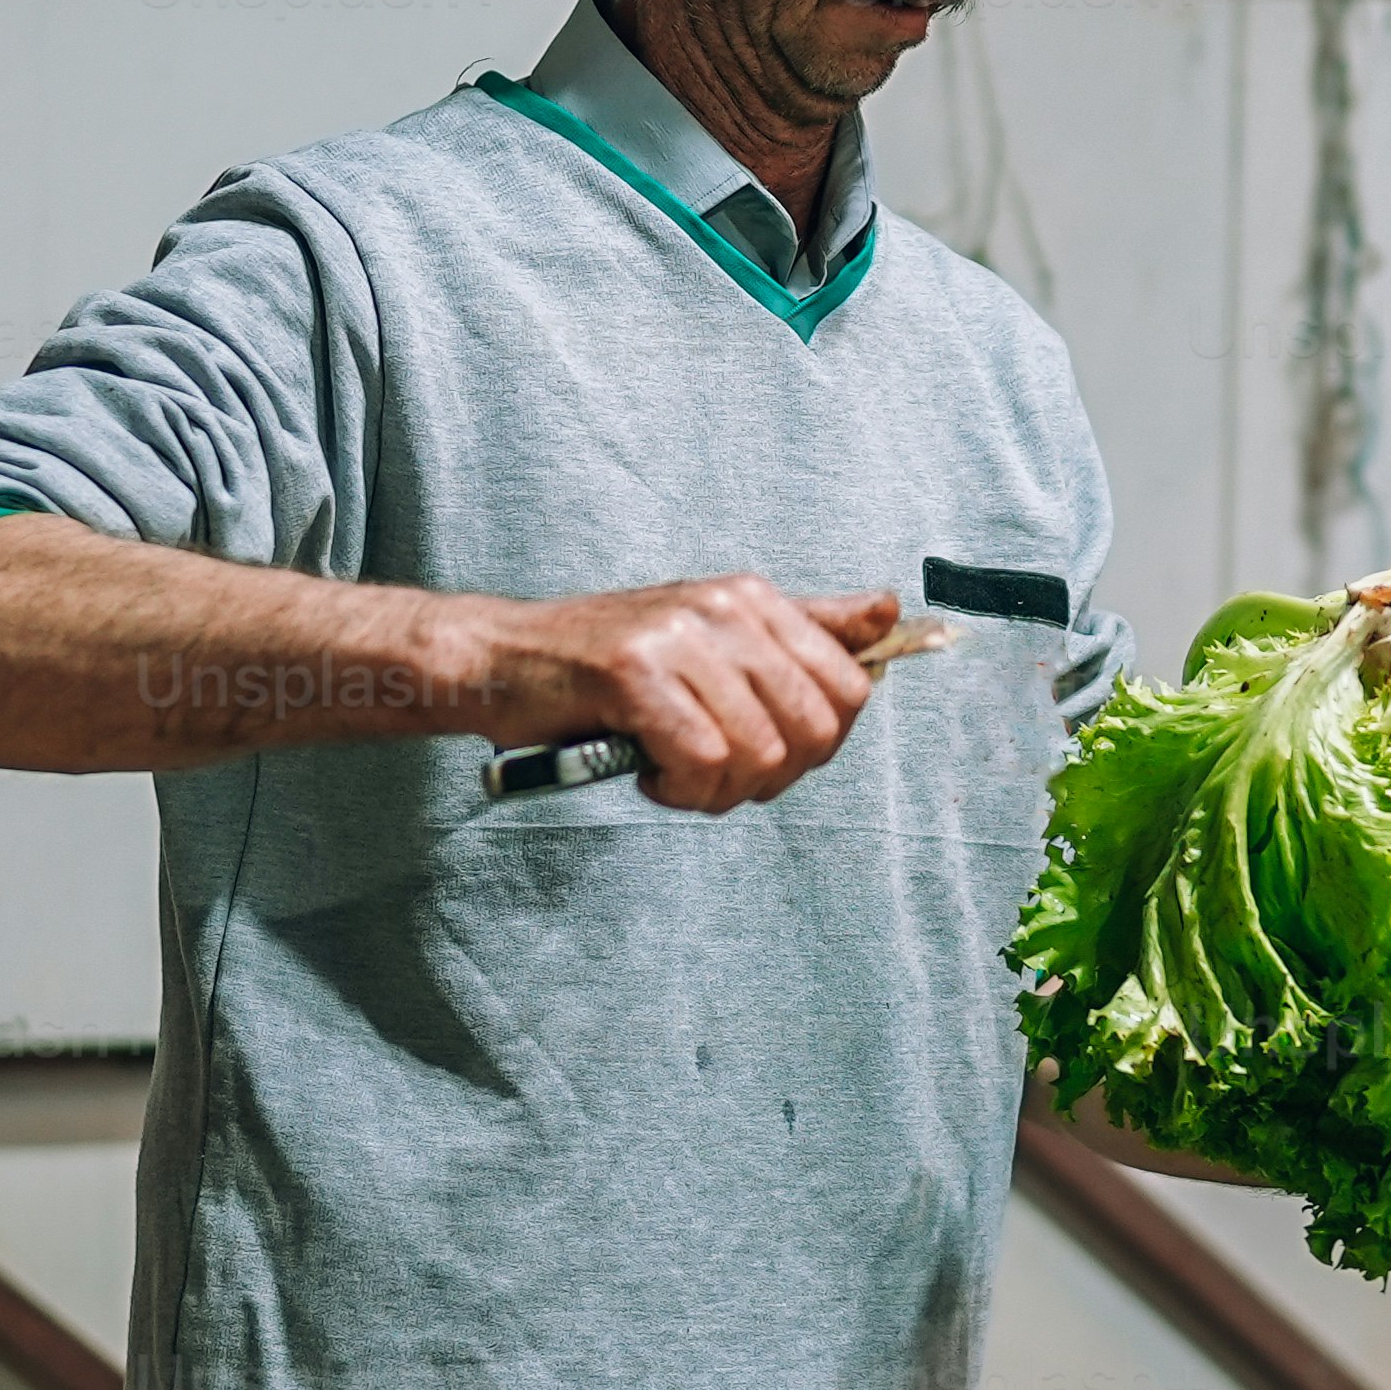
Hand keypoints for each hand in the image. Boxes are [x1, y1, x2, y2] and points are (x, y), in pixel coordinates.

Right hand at [466, 575, 904, 812]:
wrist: (499, 660)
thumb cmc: (607, 665)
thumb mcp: (714, 636)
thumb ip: (804, 629)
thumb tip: (891, 611)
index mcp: (753, 599)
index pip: (851, 689)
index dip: (816, 744)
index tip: (761, 750)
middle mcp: (725, 608)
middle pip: (815, 731)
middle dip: (772, 776)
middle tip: (712, 773)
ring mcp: (680, 638)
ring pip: (761, 755)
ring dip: (717, 790)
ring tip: (671, 770)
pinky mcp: (634, 675)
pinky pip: (704, 762)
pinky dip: (678, 788)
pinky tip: (645, 770)